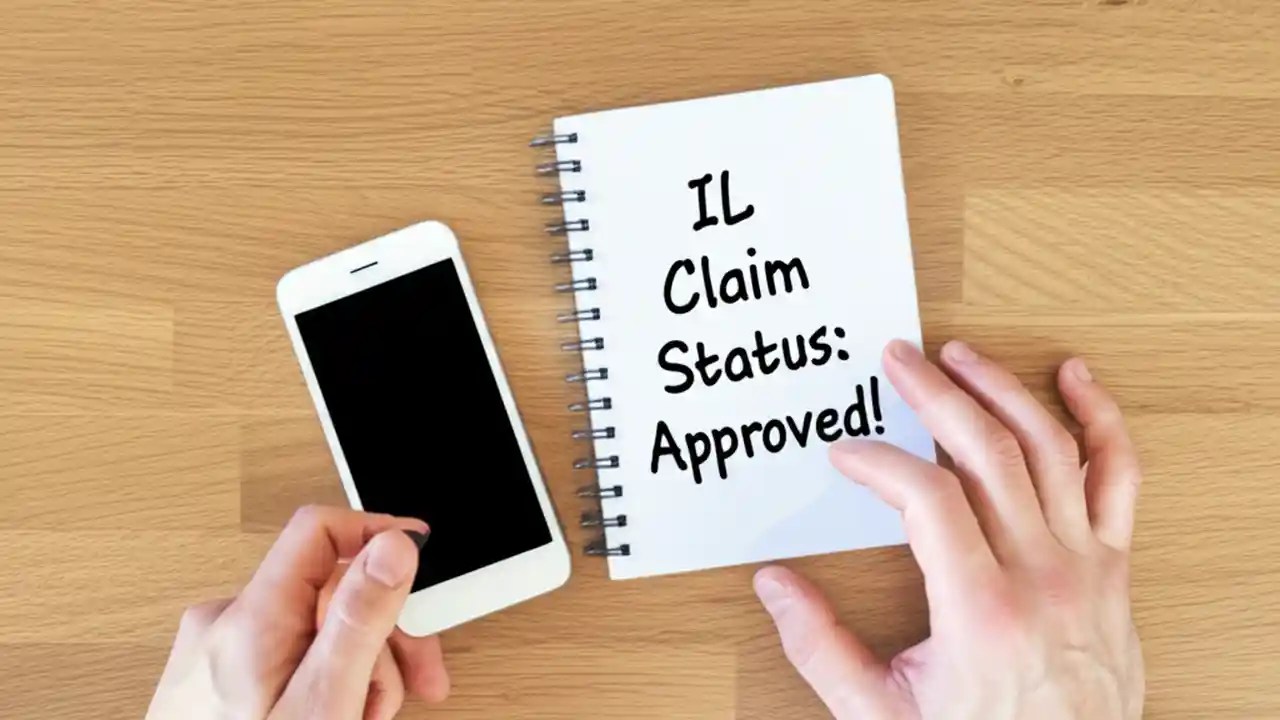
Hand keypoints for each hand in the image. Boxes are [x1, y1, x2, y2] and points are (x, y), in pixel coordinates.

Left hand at [147, 506, 450, 719]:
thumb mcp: (323, 706)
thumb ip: (358, 622)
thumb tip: (393, 545)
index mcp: (248, 621)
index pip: (319, 532)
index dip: (378, 533)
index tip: (422, 556)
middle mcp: (223, 624)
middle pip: (328, 589)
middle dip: (383, 632)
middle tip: (422, 682)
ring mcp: (214, 652)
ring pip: (313, 626)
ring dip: (358, 665)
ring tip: (368, 718)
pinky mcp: (214, 677)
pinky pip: (286, 654)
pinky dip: (322, 679)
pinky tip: (336, 715)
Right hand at [755, 340, 1142, 718]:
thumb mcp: (882, 716)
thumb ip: (821, 648)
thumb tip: (774, 586)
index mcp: (981, 612)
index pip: (927, 499)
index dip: (878, 462)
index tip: (846, 454)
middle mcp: (1042, 576)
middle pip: (987, 453)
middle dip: (935, 394)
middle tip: (898, 358)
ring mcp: (1086, 566)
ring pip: (1050, 447)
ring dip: (1002, 390)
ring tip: (961, 357)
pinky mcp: (1113, 567)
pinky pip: (1119, 476)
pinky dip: (1102, 418)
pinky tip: (1076, 379)